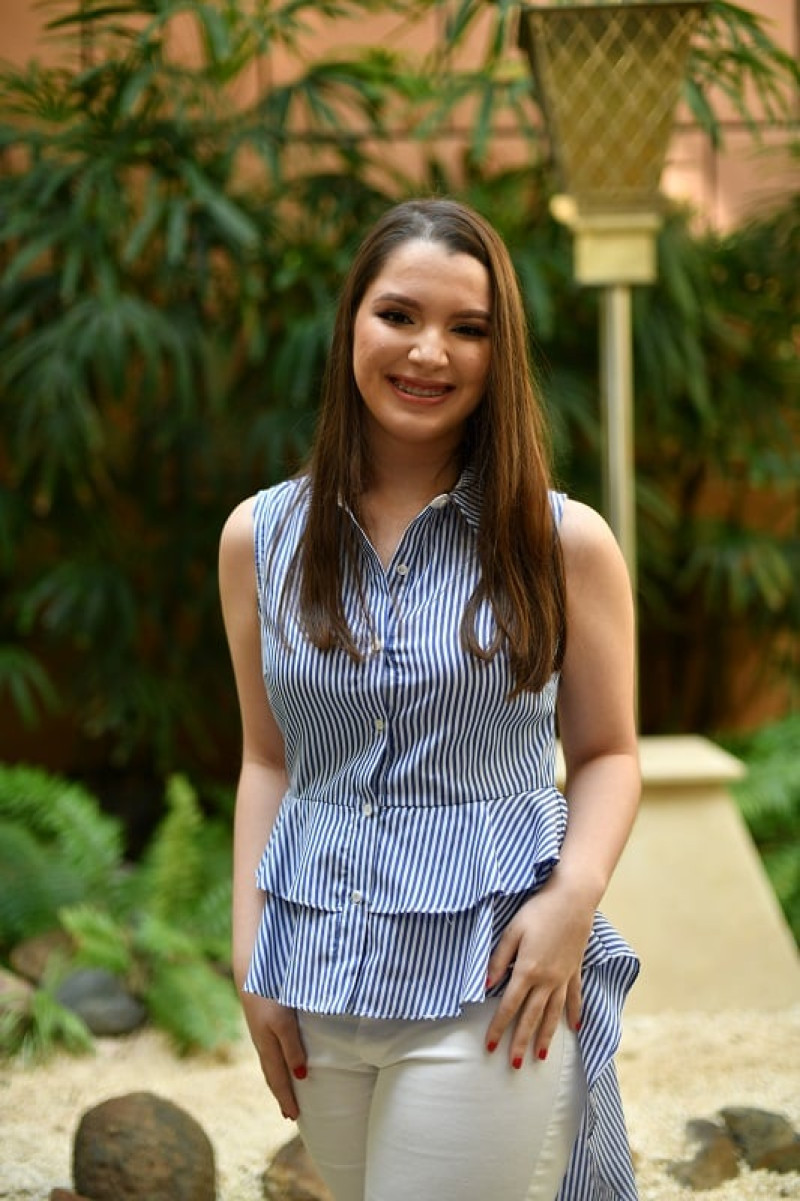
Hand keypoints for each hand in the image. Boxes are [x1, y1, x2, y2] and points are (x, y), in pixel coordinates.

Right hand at [241, 992, 306, 1119]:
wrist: (250, 967)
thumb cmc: (269, 994)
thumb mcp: (284, 1023)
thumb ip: (293, 1048)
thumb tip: (301, 1077)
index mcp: (268, 1045)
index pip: (278, 1079)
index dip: (286, 1098)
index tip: (293, 1117)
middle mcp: (262, 1041)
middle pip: (272, 1073)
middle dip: (281, 1093)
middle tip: (289, 1113)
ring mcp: (260, 1029)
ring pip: (270, 1061)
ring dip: (278, 1078)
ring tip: (285, 1092)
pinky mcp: (261, 1017)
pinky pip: (269, 1048)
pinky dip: (275, 1061)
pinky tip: (279, 1058)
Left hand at [484, 880, 592, 1067]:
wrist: (573, 899)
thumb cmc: (538, 910)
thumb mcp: (512, 931)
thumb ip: (499, 959)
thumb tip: (486, 985)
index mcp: (527, 970)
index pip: (509, 1006)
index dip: (498, 1028)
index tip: (489, 1047)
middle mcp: (546, 980)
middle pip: (531, 1017)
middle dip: (521, 1042)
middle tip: (514, 1064)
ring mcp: (563, 977)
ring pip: (553, 1014)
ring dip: (545, 1036)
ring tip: (540, 1057)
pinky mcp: (575, 970)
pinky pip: (575, 998)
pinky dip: (575, 1014)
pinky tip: (574, 1029)